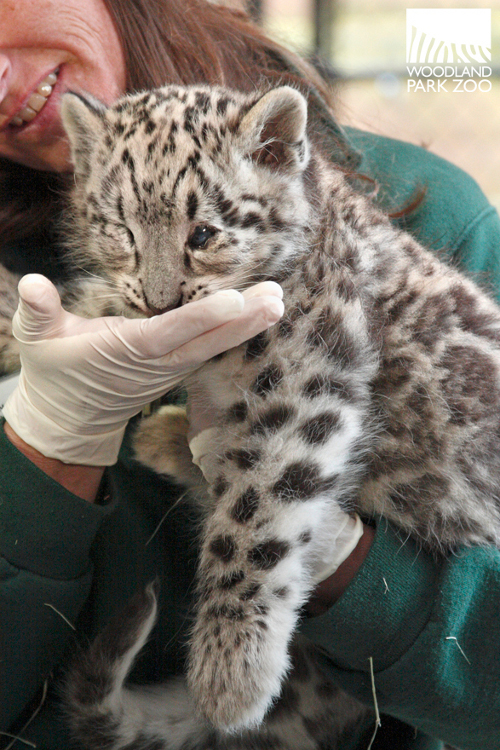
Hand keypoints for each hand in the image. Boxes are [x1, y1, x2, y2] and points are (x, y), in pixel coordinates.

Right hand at [3, 275, 282, 465]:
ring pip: (215, 345)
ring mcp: (172, 368)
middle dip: (242, 321)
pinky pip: (211, 348)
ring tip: (277, 303)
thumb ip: (38, 310)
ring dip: (247, 326)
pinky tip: (258, 314)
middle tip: (276, 299)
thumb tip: (32, 283)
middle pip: (206, 340)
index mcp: (128, 349)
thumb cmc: (56, 370)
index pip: (170, 331)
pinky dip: (236, 333)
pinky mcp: (178, 367)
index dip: (203, 317)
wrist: (73, 416)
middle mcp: (159, 361)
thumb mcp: (38, 339)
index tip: (235, 300)